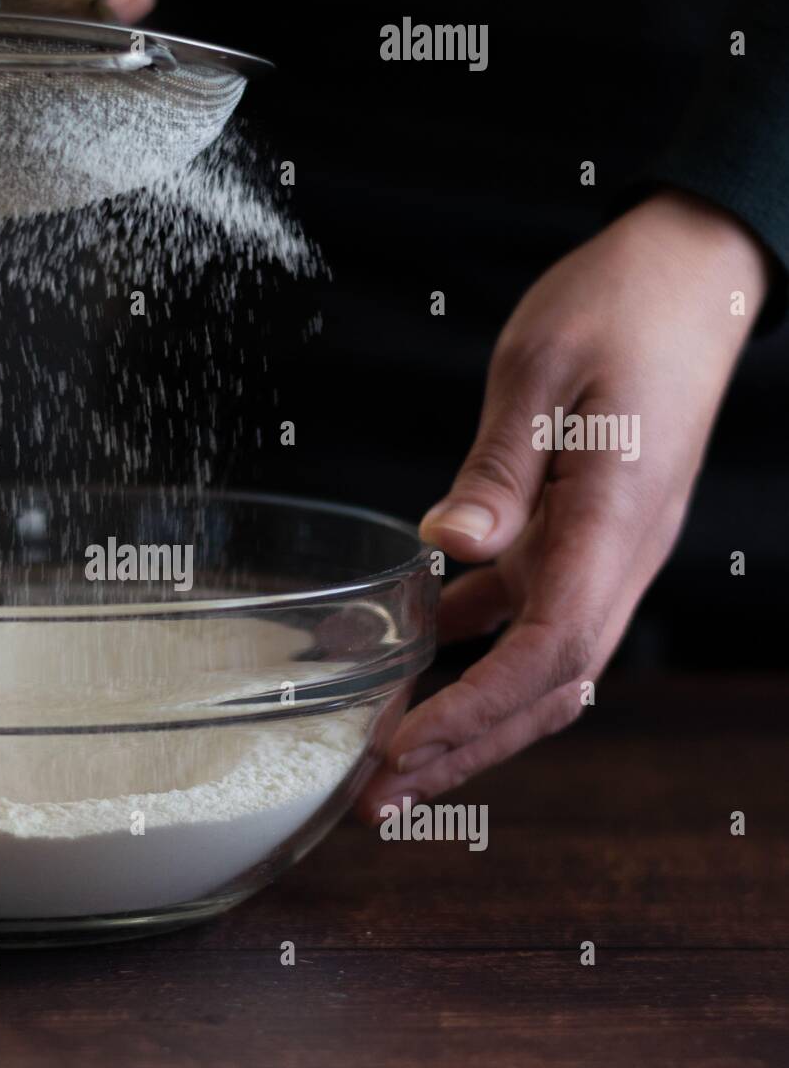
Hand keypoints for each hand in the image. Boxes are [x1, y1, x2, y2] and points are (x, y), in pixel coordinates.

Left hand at [356, 189, 769, 819]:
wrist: (692, 269)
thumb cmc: (623, 302)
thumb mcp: (542, 370)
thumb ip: (499, 469)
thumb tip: (447, 550)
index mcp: (613, 525)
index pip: (545, 653)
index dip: (471, 712)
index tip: (399, 749)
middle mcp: (616, 558)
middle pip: (541, 688)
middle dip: (461, 750)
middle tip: (376, 798)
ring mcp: (601, 553)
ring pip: (534, 666)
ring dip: (464, 716)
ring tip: (388, 759)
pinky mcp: (579, 535)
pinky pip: (524, 613)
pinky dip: (468, 648)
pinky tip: (408, 659)